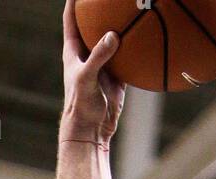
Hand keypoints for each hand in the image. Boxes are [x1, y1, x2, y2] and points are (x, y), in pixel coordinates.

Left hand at [60, 1, 125, 144]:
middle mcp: (88, 54)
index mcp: (74, 51)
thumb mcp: (87, 77)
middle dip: (99, 9)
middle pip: (92, 24)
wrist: (92, 130)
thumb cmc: (81, 105)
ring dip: (120, 27)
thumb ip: (99, 56)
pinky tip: (145, 37)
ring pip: (112, 39)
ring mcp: (104, 64)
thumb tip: (113, 35)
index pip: (71, 19)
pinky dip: (134, 49)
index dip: (74, 1)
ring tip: (130, 8)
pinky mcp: (117, 75)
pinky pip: (127, 57)